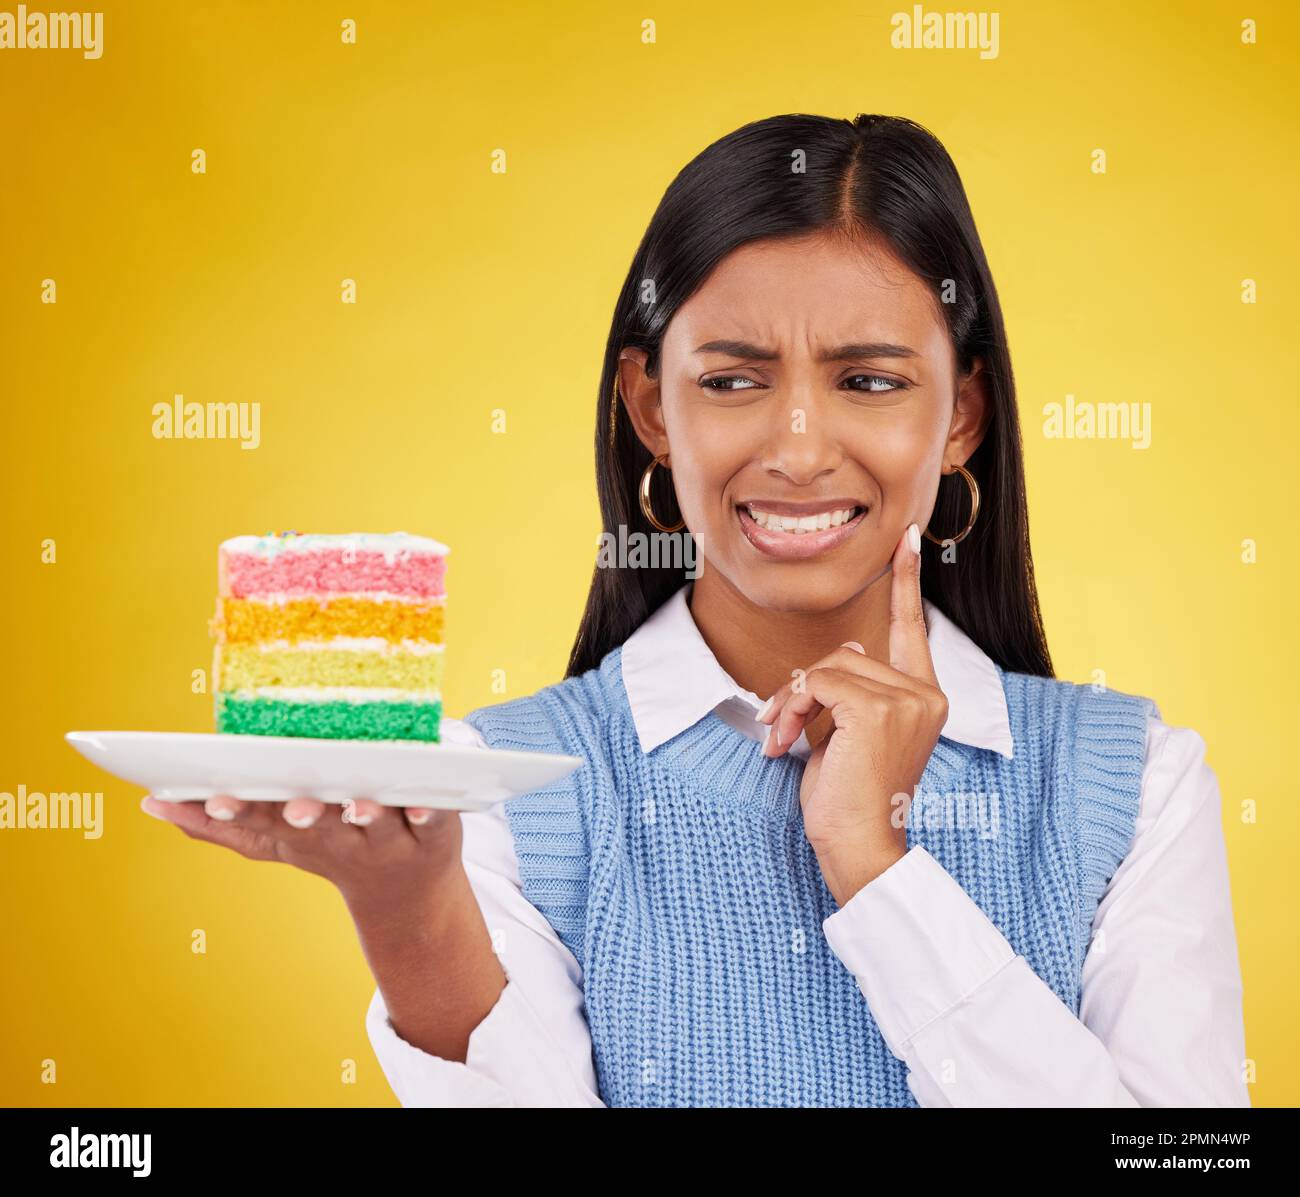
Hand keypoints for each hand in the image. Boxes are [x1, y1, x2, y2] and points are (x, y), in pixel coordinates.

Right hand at [139, 793, 462, 915]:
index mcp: (300, 833)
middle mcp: (342, 837)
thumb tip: (152, 803)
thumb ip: (218, 824)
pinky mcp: (437, 827)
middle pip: (320, 825)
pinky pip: (435, 819)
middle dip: (304, 816)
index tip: (216, 795)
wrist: (409, 895)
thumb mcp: (274, 840)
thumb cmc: (333, 846)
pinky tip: (424, 803)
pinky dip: (430, 812)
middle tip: (295, 807)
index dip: (240, 808)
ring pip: (376, 822)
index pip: (263, 819)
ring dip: (365, 815)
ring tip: (359, 806)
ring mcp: (390, 835)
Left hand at [755, 522, 948, 905]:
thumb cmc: (849, 798)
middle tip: (778, 728)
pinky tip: (786, 743)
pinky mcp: (877, 708)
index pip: (913, 628)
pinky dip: (790, 708)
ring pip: (829, 666)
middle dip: (803, 689)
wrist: (859, 845)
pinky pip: (816, 682)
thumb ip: (855, 692)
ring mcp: (906, 699)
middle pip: (849, 653)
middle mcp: (925, 694)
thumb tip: (845, 654)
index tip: (906, 538)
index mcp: (926, 698)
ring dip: (791, 702)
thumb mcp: (851, 735)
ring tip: (780, 739)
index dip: (907, 581)